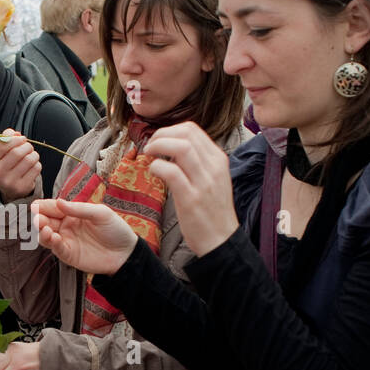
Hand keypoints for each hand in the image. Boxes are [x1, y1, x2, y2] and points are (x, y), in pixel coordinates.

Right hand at [0, 129, 40, 200]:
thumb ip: (8, 139)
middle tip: (28, 147)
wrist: (9, 189)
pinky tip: (32, 166)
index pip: (3, 145)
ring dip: (34, 154)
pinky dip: (37, 164)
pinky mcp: (22, 187)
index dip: (15, 139)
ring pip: (29, 160)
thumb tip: (15, 133)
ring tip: (31, 156)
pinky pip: (36, 169)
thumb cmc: (8, 165)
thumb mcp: (3, 153)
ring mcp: (10, 182)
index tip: (21, 139)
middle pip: (17, 152)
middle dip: (27, 146)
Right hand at [31, 198, 135, 275]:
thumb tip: (58, 202)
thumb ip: (79, 209)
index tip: (35, 205)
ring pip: (46, 236)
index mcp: (72, 214)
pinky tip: (53, 237)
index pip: (53, 208)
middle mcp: (66, 227)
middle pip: (46, 221)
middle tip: (37, 218)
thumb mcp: (100, 213)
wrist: (126, 253)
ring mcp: (66, 241)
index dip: (43, 206)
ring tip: (43, 228)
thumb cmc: (115, 230)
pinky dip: (52, 243)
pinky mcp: (69, 255)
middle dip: (39, 219)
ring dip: (42, 232)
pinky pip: (56, 249)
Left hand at [142, 122, 238, 255]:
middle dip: (161, 135)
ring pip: (181, 147)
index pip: (192, 129)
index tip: (158, 140)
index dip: (169, 130)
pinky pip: (172, 172)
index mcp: (218, 159)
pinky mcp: (192, 198)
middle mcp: (214, 166)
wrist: (221, 239)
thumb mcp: (211, 179)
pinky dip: (157, 166)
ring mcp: (204, 182)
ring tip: (149, 155)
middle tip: (149, 147)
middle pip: (186, 133)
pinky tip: (153, 172)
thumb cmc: (211, 210)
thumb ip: (197, 162)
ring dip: (158, 146)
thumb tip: (171, 147)